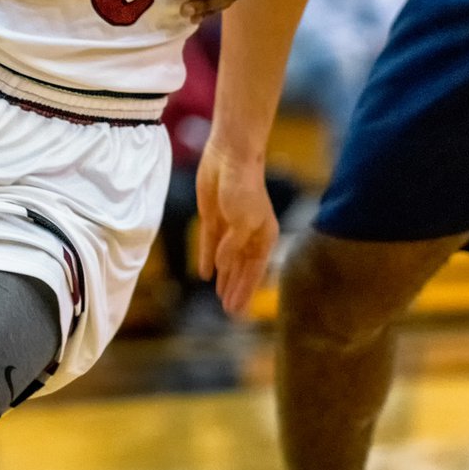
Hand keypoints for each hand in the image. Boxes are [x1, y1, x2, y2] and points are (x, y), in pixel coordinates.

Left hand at [196, 145, 278, 316]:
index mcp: (263, 236)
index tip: (240, 312)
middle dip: (236, 289)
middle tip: (230, 312)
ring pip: (226, 260)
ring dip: (224, 278)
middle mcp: (248, 234)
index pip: (254, 271)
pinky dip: (206, 259)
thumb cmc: (244, 187)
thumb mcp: (243, 222)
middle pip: (241, 269)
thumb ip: (233, 247)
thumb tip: (222, 266)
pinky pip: (209, 244)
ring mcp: (229, 227)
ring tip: (220, 297)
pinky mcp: (212, 218)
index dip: (246, 291)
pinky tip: (204, 274)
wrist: (229, 157)